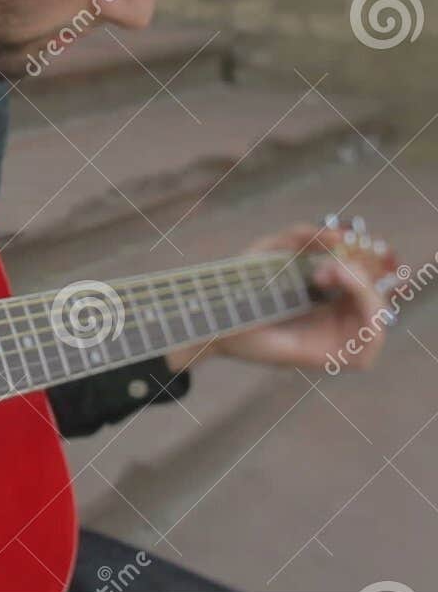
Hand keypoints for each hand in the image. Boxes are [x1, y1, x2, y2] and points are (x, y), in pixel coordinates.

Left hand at [166, 223, 398, 372]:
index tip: (345, 243)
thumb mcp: (272, 248)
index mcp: (326, 295)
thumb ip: (304, 235)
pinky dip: (369, 314)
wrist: (213, 312)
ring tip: (327, 272)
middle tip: (328, 262)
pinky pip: (370, 344)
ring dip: (364, 288)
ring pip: (378, 317)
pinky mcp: (328, 357)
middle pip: (376, 296)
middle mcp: (333, 317)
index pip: (369, 279)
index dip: (369, 261)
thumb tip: (340, 235)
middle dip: (362, 272)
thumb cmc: (239, 283)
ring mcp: (332, 338)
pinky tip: (336, 290)